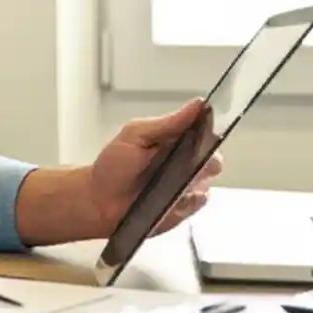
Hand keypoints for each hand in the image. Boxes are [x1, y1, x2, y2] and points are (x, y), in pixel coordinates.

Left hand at [89, 98, 223, 237]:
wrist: (98, 202)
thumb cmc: (113, 167)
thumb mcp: (136, 135)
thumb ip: (168, 122)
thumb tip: (197, 104)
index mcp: (174, 140)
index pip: (204, 131)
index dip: (211, 129)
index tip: (209, 128)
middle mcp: (185, 163)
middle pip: (213, 158)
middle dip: (208, 158)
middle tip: (192, 159)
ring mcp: (185, 186)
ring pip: (208, 181)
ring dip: (197, 180)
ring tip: (175, 180)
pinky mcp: (183, 208)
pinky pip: (198, 202)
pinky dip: (190, 199)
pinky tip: (175, 197)